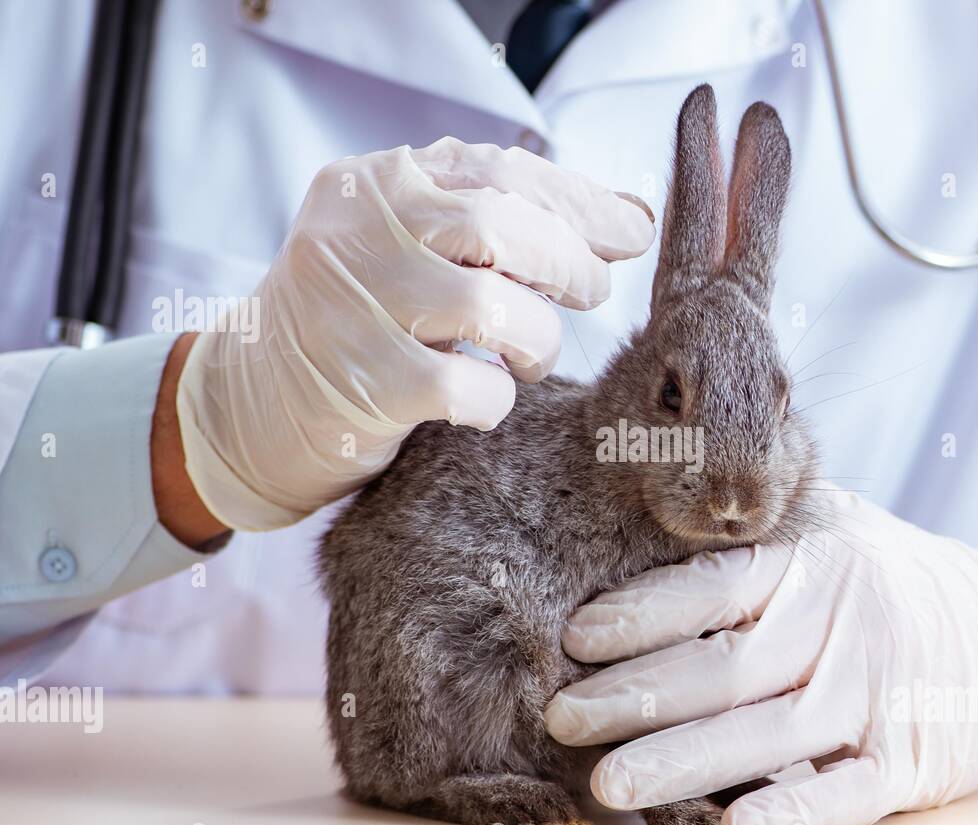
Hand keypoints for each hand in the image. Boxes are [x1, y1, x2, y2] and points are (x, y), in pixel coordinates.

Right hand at [174, 141, 653, 530]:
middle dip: (570, 263)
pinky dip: (498, 397)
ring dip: (539, 336)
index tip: (630, 232)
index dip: (579, 203)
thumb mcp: (408, 243)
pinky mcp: (362, 383)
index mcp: (377, 183)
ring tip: (531, 353)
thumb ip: (496, 219)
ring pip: (493, 305)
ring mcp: (354, 306)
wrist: (250, 402)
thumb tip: (629, 219)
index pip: (500, 171)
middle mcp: (359, 231)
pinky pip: (471, 386)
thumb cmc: (359, 318)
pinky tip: (486, 396)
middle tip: (592, 291)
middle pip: (502, 227)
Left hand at [545, 489, 977, 824]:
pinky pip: (847, 791)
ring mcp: (877, 695)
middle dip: (635, 697)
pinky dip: (796, 810)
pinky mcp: (910, 760)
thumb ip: (759, 531)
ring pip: (769, 734)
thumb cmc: (896, 578)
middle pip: (725, 667)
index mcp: (814, 562)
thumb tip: (654, 512)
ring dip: (684, 762)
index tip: (576, 636)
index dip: (642, 612)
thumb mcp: (839, 528)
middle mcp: (842, 625)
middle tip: (561, 716)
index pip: (714, 585)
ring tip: (609, 784)